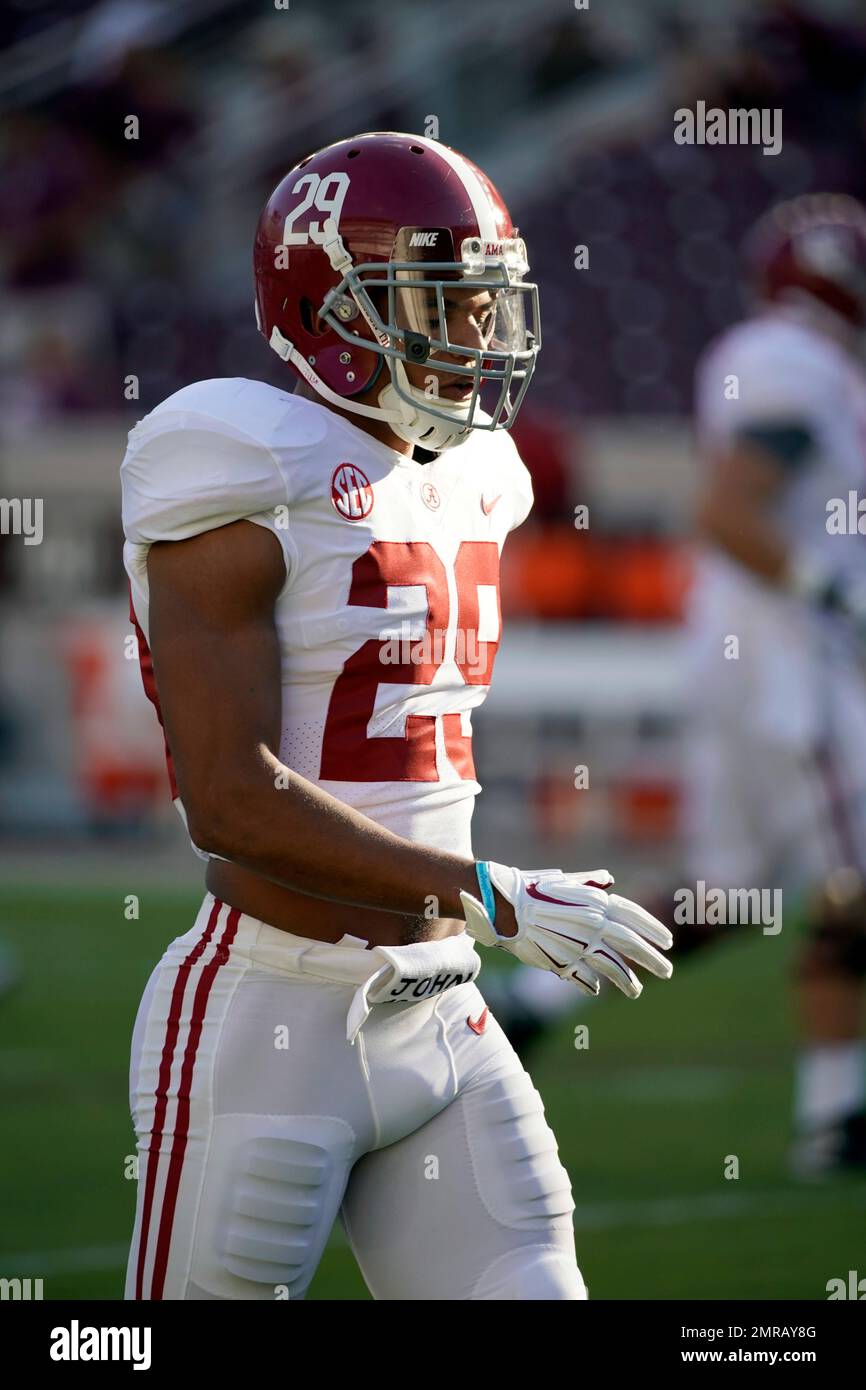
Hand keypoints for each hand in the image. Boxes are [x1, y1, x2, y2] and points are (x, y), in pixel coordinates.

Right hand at [460, 864, 672, 998]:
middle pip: (630, 944)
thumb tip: (609, 880)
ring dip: (627, 980)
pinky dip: (592, 984)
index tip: (668, 942)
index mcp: (595, 902)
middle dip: (651, 959)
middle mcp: (591, 924)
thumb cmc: (532, 889)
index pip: (633, 916)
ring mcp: (577, 945)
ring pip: (612, 967)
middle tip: (667, 971)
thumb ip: (589, 883)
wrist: (502, 906)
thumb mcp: (564, 882)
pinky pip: (584, 977)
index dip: (653, 929)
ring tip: (637, 990)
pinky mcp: (562, 962)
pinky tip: (598, 989)